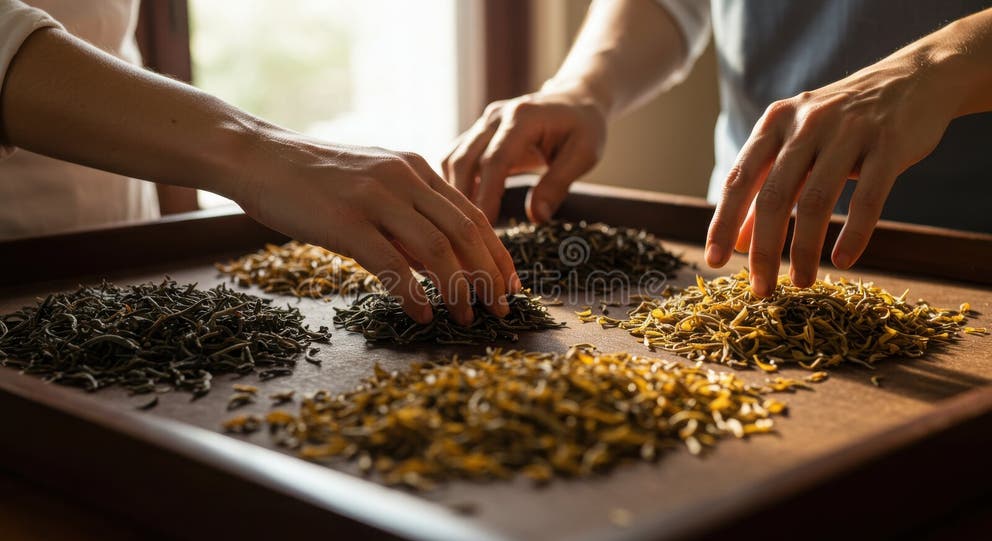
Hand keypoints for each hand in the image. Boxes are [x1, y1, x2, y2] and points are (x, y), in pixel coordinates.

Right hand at [234, 129, 519, 324]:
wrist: (259, 157)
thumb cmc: (314, 178)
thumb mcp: (373, 182)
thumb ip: (407, 212)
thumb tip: (438, 259)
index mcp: (415, 168)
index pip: (472, 214)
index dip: (496, 253)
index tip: (511, 284)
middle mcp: (404, 178)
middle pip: (464, 233)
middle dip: (489, 276)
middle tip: (502, 309)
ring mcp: (375, 198)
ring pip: (437, 249)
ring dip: (459, 289)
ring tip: (468, 316)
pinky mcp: (346, 222)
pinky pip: (392, 264)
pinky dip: (414, 295)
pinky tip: (423, 315)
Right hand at [443, 89, 606, 222]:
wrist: (574, 100)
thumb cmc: (583, 128)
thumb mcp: (584, 154)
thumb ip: (558, 184)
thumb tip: (536, 217)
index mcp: (523, 118)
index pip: (495, 161)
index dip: (487, 195)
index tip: (486, 225)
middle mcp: (496, 117)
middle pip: (464, 159)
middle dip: (463, 197)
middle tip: (467, 232)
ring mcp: (483, 123)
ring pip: (453, 158)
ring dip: (453, 191)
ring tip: (462, 224)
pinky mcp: (478, 133)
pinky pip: (456, 158)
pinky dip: (454, 183)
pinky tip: (463, 208)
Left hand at [705, 43, 965, 295]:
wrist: (914, 79)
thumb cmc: (843, 123)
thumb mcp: (797, 145)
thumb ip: (766, 189)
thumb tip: (736, 243)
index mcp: (775, 122)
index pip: (739, 179)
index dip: (723, 223)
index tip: (714, 262)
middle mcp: (806, 123)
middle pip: (773, 197)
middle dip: (764, 249)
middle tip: (761, 289)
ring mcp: (849, 131)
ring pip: (815, 201)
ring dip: (804, 249)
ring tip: (801, 282)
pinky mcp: (889, 143)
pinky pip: (868, 198)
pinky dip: (854, 234)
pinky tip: (843, 262)